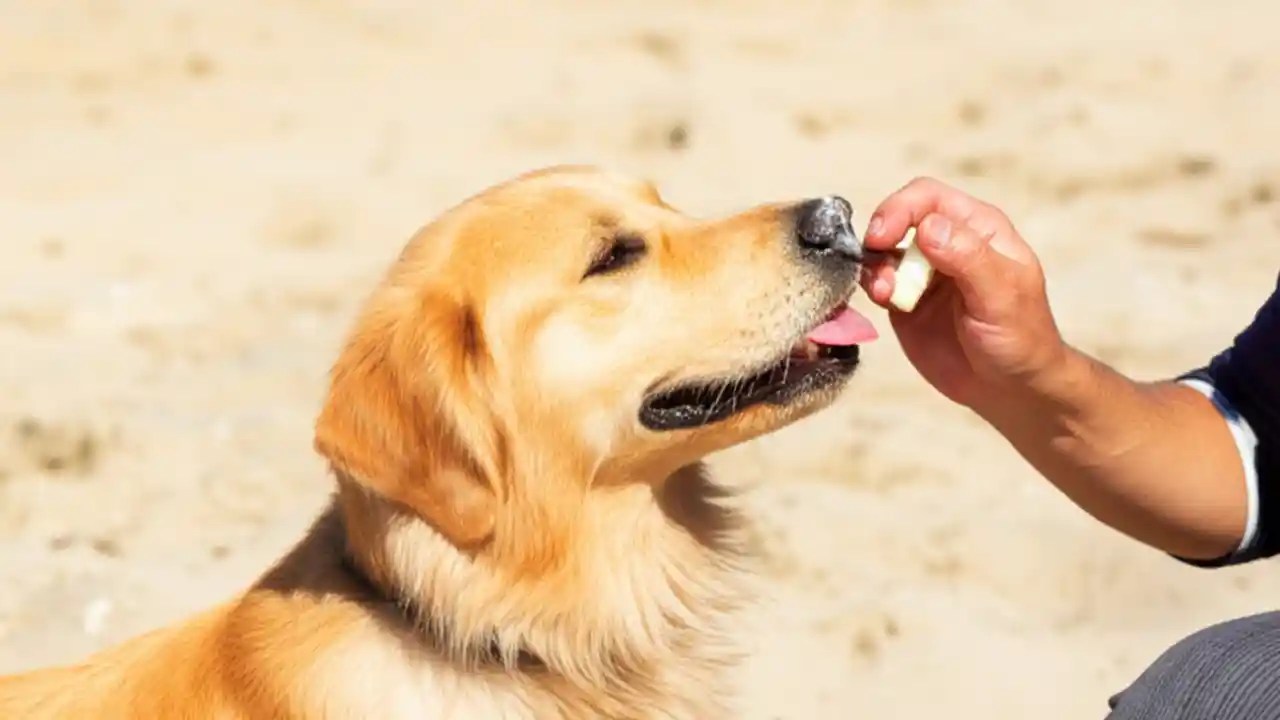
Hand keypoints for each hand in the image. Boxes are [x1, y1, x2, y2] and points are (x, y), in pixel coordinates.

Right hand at [860, 178, 1067, 413]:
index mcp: (978, 229)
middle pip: (900, 217)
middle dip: (882, 234)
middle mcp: (947, 243)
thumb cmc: (1020, 337)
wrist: (1009, 389)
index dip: (901, 209)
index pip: (928, 198)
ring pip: (883, 250)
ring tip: (886, 293)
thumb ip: (967, 257)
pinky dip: (872, 286)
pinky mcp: (905, 300)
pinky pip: (878, 281)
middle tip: (874, 257)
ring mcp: (923, 272)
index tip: (884, 235)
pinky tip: (885, 301)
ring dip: (875, 265)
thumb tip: (927, 226)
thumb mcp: (1002, 295)